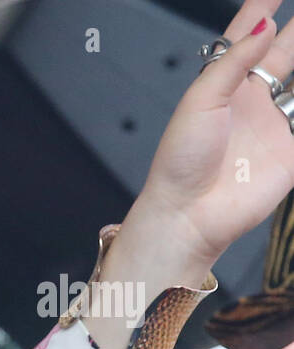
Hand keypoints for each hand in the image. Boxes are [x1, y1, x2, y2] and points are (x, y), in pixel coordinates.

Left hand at [130, 0, 293, 269]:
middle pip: (287, 51)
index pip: (246, 36)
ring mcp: (276, 124)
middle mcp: (252, 100)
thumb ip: (232, 63)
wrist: (187, 214)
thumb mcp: (200, 101)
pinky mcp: (293, 151)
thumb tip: (265, 25)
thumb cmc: (180, 163)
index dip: (262, 8)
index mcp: (223, 86)